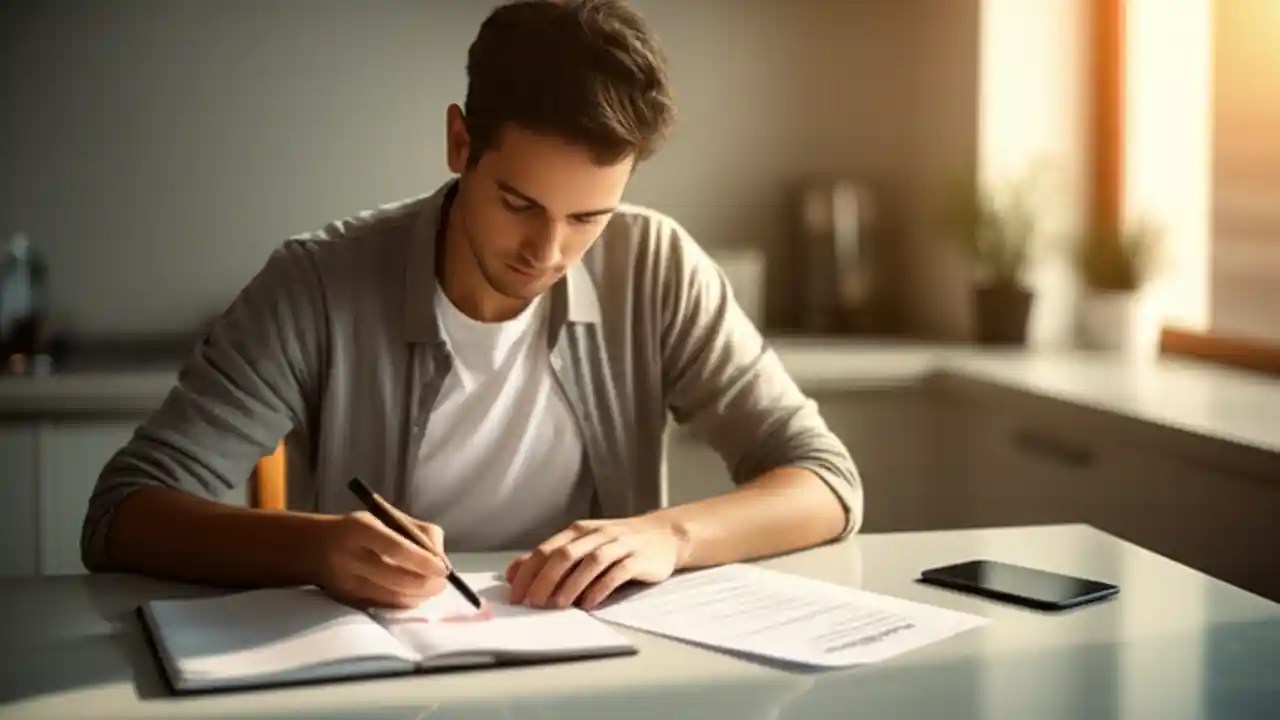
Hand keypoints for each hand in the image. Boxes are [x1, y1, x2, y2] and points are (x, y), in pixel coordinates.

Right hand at [312, 511, 449, 608]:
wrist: (314, 547)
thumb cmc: (361, 529)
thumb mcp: (386, 518)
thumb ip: (419, 533)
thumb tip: (442, 560)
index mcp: (360, 529)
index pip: (398, 549)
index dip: (424, 562)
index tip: (443, 569)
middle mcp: (350, 557)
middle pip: (397, 579)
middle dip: (427, 584)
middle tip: (442, 583)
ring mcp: (346, 583)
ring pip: (392, 598)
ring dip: (419, 596)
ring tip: (430, 587)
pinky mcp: (347, 600)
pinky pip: (384, 606)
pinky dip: (404, 602)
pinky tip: (412, 594)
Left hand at [506, 515, 689, 609]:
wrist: (664, 535)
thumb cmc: (617, 544)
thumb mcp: (582, 546)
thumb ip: (549, 559)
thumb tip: (512, 573)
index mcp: (579, 530)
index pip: (546, 549)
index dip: (528, 572)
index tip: (515, 595)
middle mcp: (597, 534)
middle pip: (565, 554)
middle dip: (545, 579)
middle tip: (533, 602)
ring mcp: (620, 544)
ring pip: (591, 561)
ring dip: (572, 584)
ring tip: (559, 605)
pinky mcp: (639, 559)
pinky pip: (617, 572)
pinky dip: (601, 588)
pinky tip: (590, 604)